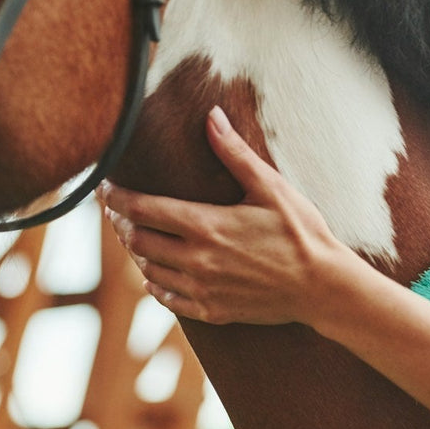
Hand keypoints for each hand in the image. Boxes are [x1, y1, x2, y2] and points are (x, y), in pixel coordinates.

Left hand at [100, 107, 356, 325]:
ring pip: (149, 271)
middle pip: (138, 242)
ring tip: (137, 237)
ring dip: (138, 253)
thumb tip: (211, 116)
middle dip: (122, 224)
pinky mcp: (213, 312)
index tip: (107, 187)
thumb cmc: (301, 233)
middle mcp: (197, 260)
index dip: (117, 198)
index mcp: (206, 225)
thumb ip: (235, 154)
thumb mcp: (271, 187)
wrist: (322, 287)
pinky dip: (156, 285)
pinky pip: (169, 300)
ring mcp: (203, 289)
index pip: (142, 209)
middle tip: (118, 212)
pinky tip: (156, 275)